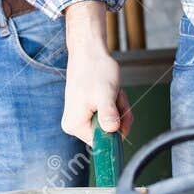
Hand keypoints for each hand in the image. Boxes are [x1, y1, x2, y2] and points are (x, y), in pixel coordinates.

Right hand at [60, 1, 132, 143]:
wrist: (89, 51)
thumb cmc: (95, 69)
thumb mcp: (105, 93)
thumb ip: (108, 114)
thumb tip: (112, 131)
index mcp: (75, 125)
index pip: (102, 143)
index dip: (116, 130)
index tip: (119, 111)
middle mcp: (74, 125)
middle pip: (107, 133)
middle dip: (119, 116)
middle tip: (117, 97)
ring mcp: (80, 118)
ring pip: (110, 123)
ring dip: (118, 108)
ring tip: (113, 91)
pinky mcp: (86, 110)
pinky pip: (107, 115)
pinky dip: (114, 104)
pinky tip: (111, 91)